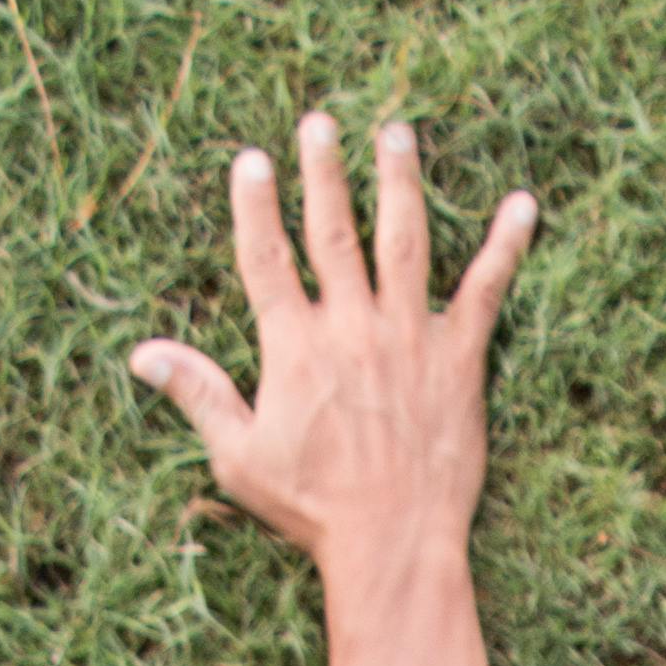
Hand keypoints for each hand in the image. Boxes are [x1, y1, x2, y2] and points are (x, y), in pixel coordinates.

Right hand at [130, 117, 536, 575]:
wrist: (393, 542)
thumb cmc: (313, 509)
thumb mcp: (239, 456)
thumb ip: (197, 393)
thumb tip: (142, 355)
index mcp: (294, 347)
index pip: (266, 259)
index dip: (255, 206)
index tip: (251, 159)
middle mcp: (350, 327)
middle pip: (333, 232)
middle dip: (324, 172)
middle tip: (320, 122)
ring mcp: (408, 337)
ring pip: (404, 241)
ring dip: (399, 182)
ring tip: (396, 133)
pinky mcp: (459, 359)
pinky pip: (486, 291)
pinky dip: (506, 246)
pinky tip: (523, 205)